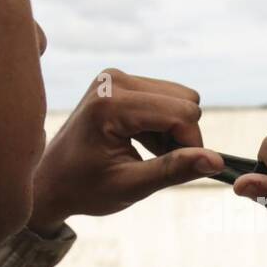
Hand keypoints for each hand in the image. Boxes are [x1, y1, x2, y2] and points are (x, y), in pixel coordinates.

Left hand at [27, 69, 223, 234]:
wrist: (50, 181)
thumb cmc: (85, 189)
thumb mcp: (131, 187)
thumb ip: (174, 170)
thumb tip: (216, 161)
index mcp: (112, 104)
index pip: (181, 113)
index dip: (190, 146)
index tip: (177, 172)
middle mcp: (114, 80)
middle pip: (186, 100)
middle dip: (184, 135)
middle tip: (160, 164)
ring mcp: (116, 77)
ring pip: (180, 96)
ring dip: (175, 130)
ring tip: (149, 155)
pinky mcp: (120, 81)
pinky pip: (165, 96)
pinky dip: (164, 123)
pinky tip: (143, 144)